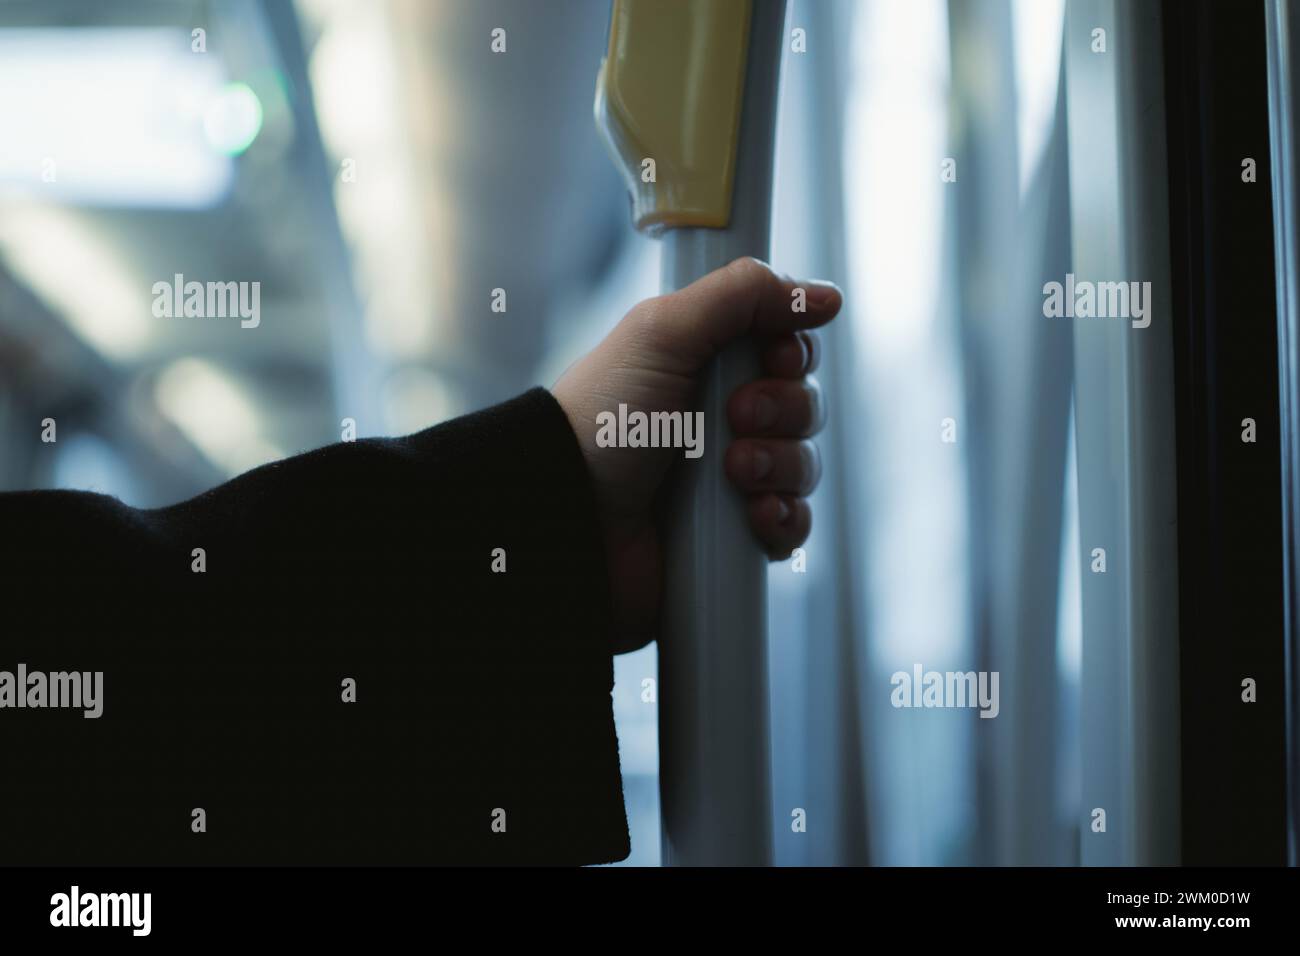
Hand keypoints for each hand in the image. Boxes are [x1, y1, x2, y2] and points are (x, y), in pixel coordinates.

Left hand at [552, 257, 841, 652]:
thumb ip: (742, 294)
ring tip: (731, 472)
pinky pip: (793, 524)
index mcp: (707, 365)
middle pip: (804, 404)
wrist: (571, 514)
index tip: (772, 356)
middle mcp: (724, 418)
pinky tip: (753, 515)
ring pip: (803, 464)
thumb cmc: (603, 421)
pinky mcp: (734, 534)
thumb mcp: (664, 333)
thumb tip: (826, 295)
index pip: (789, 349)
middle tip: (735, 416)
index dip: (793, 352)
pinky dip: (782, 518)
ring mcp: (731, 478)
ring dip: (779, 464)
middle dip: (783, 410)